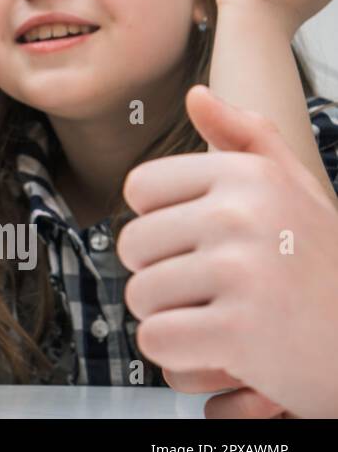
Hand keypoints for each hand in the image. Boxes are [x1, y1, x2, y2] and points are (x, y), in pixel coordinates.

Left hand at [118, 84, 337, 417]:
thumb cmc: (324, 266)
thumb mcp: (296, 189)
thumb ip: (246, 137)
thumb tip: (196, 95)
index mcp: (246, 175)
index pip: (140, 189)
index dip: (162, 222)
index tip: (202, 242)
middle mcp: (241, 215)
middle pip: (133, 245)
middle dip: (162, 274)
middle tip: (214, 290)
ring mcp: (240, 273)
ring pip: (140, 295)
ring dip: (170, 317)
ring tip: (220, 318)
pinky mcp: (238, 332)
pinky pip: (157, 339)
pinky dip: (179, 356)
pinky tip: (219, 351)